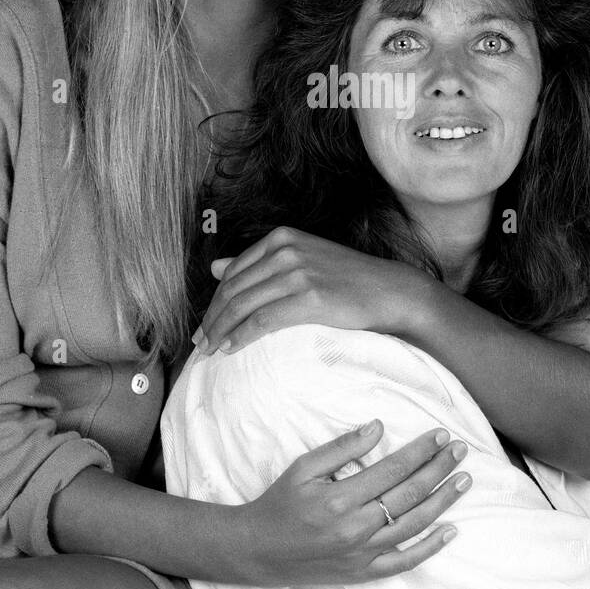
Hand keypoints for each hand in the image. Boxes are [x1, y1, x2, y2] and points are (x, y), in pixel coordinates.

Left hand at [195, 226, 425, 353]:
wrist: (390, 291)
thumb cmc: (347, 279)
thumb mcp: (301, 259)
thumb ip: (260, 262)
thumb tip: (216, 267)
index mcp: (281, 238)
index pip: (233, 272)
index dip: (213, 301)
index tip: (204, 324)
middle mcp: (286, 250)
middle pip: (232, 289)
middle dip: (211, 318)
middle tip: (200, 343)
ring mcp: (297, 272)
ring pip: (242, 305)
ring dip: (221, 331)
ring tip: (210, 350)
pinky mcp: (309, 298)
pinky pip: (262, 321)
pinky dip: (241, 337)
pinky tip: (231, 349)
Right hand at [233, 419, 470, 585]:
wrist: (258, 551)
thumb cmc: (279, 503)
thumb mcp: (303, 467)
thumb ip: (342, 447)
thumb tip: (379, 427)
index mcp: (341, 498)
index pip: (394, 469)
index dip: (421, 451)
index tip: (441, 435)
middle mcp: (356, 528)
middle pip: (410, 494)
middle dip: (439, 469)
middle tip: (461, 450)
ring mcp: (362, 554)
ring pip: (415, 525)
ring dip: (443, 501)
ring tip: (463, 481)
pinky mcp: (363, 573)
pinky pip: (404, 562)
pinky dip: (430, 548)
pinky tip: (450, 530)